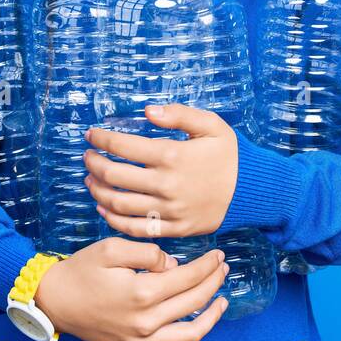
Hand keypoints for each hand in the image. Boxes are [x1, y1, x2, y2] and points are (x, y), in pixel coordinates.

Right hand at [33, 237, 229, 340]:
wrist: (53, 301)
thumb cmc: (81, 271)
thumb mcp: (112, 247)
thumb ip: (149, 252)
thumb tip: (175, 265)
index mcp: (142, 292)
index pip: (189, 278)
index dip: (208, 265)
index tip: (218, 255)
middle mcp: (145, 322)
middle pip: (194, 302)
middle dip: (214, 283)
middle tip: (222, 269)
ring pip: (191, 335)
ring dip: (212, 317)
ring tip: (221, 301)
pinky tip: (197, 326)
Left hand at [83, 103, 237, 239]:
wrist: (253, 191)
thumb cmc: (230, 155)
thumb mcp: (210, 125)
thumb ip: (178, 114)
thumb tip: (146, 112)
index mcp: (172, 155)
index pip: (123, 146)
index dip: (101, 139)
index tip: (91, 134)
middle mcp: (166, 184)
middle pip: (115, 176)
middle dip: (94, 164)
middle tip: (87, 156)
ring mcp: (169, 210)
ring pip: (120, 204)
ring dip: (98, 191)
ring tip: (90, 180)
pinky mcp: (174, 228)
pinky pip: (136, 229)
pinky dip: (114, 220)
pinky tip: (104, 208)